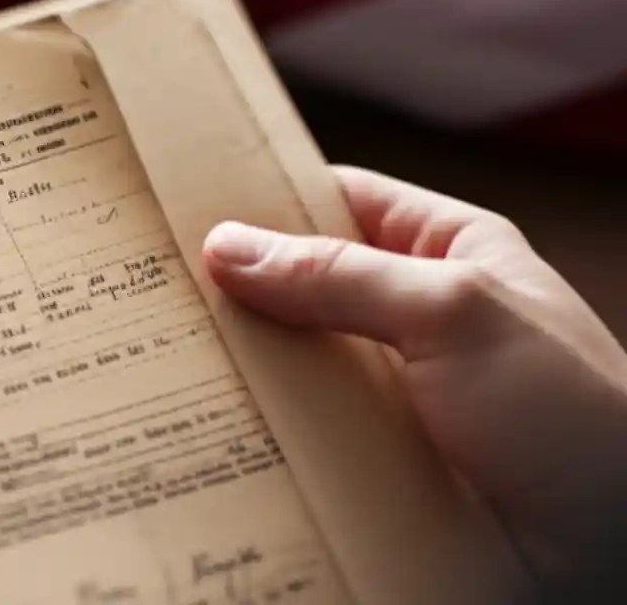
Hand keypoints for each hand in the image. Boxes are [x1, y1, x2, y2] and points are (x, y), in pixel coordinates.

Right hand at [202, 166, 626, 593]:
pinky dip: (267, 427)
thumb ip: (341, 277)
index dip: (269, 198)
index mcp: (448, 250)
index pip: (340, 200)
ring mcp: (398, 386)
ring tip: (171, 361)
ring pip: (302, 360)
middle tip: (161, 293)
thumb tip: (231, 246)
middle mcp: (417, 312)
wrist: (609, 545)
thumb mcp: (453, 314)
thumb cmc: (569, 413)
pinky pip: (310, 427)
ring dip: (248, 367)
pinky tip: (217, 426)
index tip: (188, 205)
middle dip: (242, 291)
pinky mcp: (383, 453)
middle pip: (308, 284)